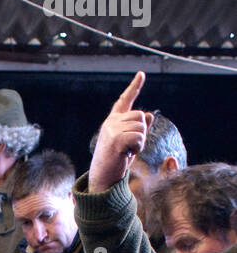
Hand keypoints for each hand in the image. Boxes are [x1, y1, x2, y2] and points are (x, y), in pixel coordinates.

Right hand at [88, 71, 153, 192]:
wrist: (102, 179)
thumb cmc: (116, 161)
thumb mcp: (130, 143)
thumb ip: (139, 129)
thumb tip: (149, 115)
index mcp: (113, 121)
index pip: (125, 100)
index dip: (134, 87)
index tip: (141, 74)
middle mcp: (111, 122)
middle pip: (141, 115)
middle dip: (142, 132)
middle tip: (130, 147)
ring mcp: (112, 129)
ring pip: (141, 127)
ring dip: (140, 141)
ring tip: (127, 152)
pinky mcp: (115, 138)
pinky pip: (138, 137)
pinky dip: (138, 147)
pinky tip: (127, 154)